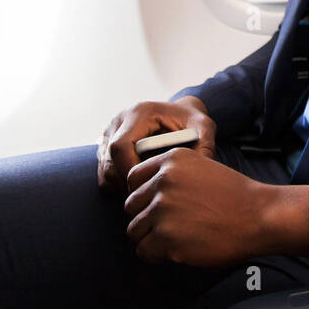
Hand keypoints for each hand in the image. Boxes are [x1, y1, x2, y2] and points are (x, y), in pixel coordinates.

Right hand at [96, 96, 216, 192]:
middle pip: (109, 161)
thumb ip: (204, 146)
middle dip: (126, 183)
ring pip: (105, 169)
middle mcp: (119, 120)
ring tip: (147, 190)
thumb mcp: (203, 127)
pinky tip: (140, 185)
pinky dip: (118, 184)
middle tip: (148, 195)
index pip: (120, 147)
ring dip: (122, 186)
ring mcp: (109, 132)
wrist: (180, 113)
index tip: (147, 187)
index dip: (130, 172)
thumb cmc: (191, 120)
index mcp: (139, 113)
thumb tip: (197, 174)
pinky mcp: (105, 145)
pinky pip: (105, 173)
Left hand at [124, 148, 308, 265]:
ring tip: (173, 239)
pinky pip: (144, 251)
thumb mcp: (202, 166)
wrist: (258, 216)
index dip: (142, 195)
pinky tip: (175, 251)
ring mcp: (163, 210)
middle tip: (168, 225)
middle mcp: (163, 182)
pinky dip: (156, 255)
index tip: (155, 205)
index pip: (133, 179)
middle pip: (131, 206)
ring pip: (134, 230)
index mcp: (171, 161)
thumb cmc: (233, 195)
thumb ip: (172, 174)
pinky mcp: (167, 238)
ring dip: (150, 238)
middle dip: (146, 218)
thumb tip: (144, 193)